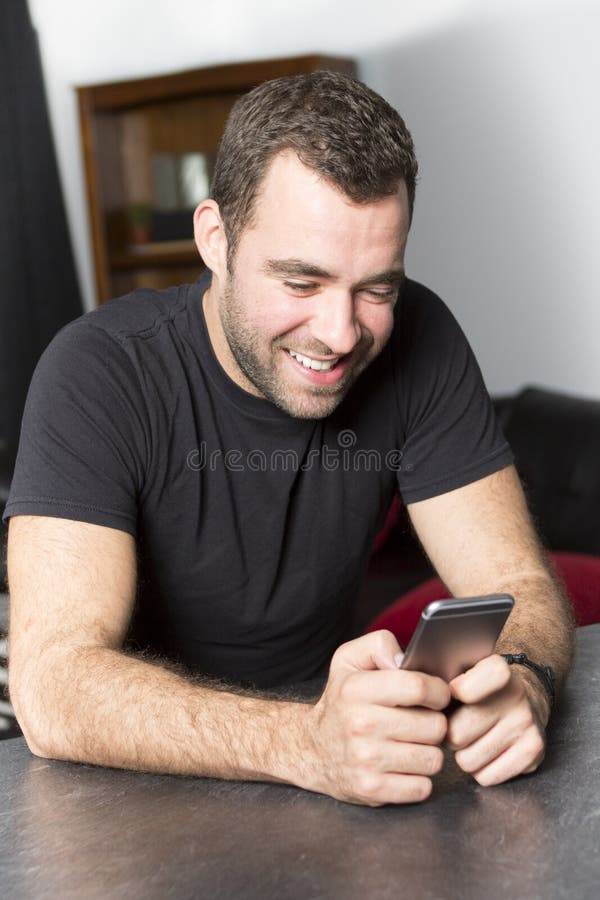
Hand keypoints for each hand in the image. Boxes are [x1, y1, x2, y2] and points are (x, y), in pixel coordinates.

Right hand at [304, 630, 450, 805]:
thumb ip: (379, 644)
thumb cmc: (341, 701)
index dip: (438, 691)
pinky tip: (403, 766)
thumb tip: (403, 659)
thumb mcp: (349, 660)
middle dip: (434, 723)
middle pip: (434, 726)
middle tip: (418, 722)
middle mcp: (360, 725)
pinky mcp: (372, 790)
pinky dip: (418, 779)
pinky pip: (422, 788)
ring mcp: (365, 761)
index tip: (436, 696)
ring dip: (428, 752)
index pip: (418, 687)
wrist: (311, 749)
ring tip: (410, 743)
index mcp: (356, 690)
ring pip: (432, 759)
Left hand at [446, 654, 548, 785]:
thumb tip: (409, 694)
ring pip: (468, 760)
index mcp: (496, 670)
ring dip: (463, 754)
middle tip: (455, 725)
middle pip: (457, 734)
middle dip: (449, 735)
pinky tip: (487, 752)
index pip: (465, 689)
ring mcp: (527, 724)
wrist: (528, 697)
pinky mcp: (534, 752)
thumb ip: (439, 681)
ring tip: (472, 738)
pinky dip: (480, 770)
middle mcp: (516, 696)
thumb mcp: (463, 672)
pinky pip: (486, 777)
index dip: (450, 699)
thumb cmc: (481, 689)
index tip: (450, 697)